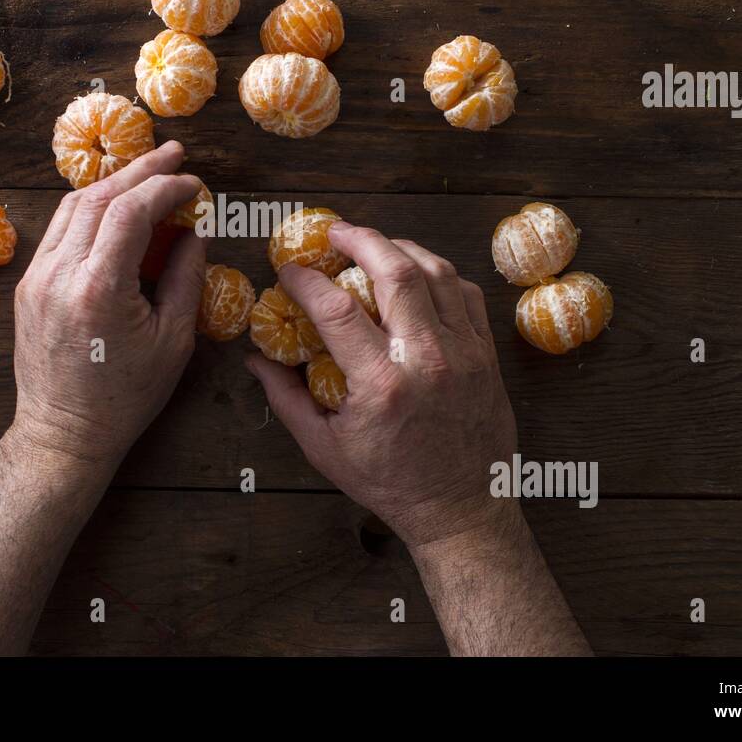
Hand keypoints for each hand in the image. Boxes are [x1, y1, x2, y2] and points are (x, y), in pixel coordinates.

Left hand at [10, 141, 206, 467]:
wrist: (64, 432)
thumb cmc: (126, 396)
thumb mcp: (173, 341)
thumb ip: (186, 277)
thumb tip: (194, 230)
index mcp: (99, 287)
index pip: (132, 211)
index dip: (166, 187)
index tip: (193, 184)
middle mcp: (60, 273)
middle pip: (99, 197)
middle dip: (141, 170)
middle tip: (175, 153)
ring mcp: (37, 277)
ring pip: (72, 207)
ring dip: (112, 184)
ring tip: (147, 172)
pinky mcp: (28, 286)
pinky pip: (59, 230)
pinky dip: (90, 210)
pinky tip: (114, 207)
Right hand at [246, 222, 518, 546]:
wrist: (462, 509)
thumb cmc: (389, 482)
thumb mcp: (324, 448)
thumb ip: (286, 397)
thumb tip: (254, 359)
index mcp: (381, 385)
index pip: (336, 310)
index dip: (306, 280)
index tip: (289, 270)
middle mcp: (427, 360)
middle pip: (396, 271)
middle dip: (360, 239)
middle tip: (334, 231)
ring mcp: (464, 353)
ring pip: (436, 272)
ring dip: (400, 248)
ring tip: (374, 245)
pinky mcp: (486, 355)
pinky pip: (466, 293)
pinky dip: (438, 273)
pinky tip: (416, 274)